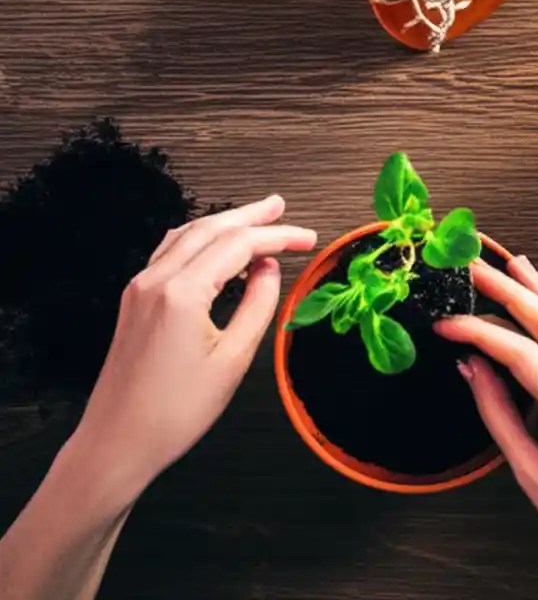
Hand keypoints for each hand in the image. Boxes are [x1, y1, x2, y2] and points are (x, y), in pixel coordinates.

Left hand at [68, 195, 315, 499]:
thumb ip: (257, 307)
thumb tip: (270, 272)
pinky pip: (170, 253)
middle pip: (210, 228)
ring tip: (255, 218)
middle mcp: (155, 282)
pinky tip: (216, 247)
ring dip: (224, 222)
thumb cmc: (174, 411)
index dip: (278, 237)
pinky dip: (200, 240)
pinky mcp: (135, 302)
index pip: (238, 245)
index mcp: (181, 294)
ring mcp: (140, 289)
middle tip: (281, 206)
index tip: (308, 239)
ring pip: (186, 235)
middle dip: (250, 215)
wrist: (118, 441)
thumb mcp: (233, 360)